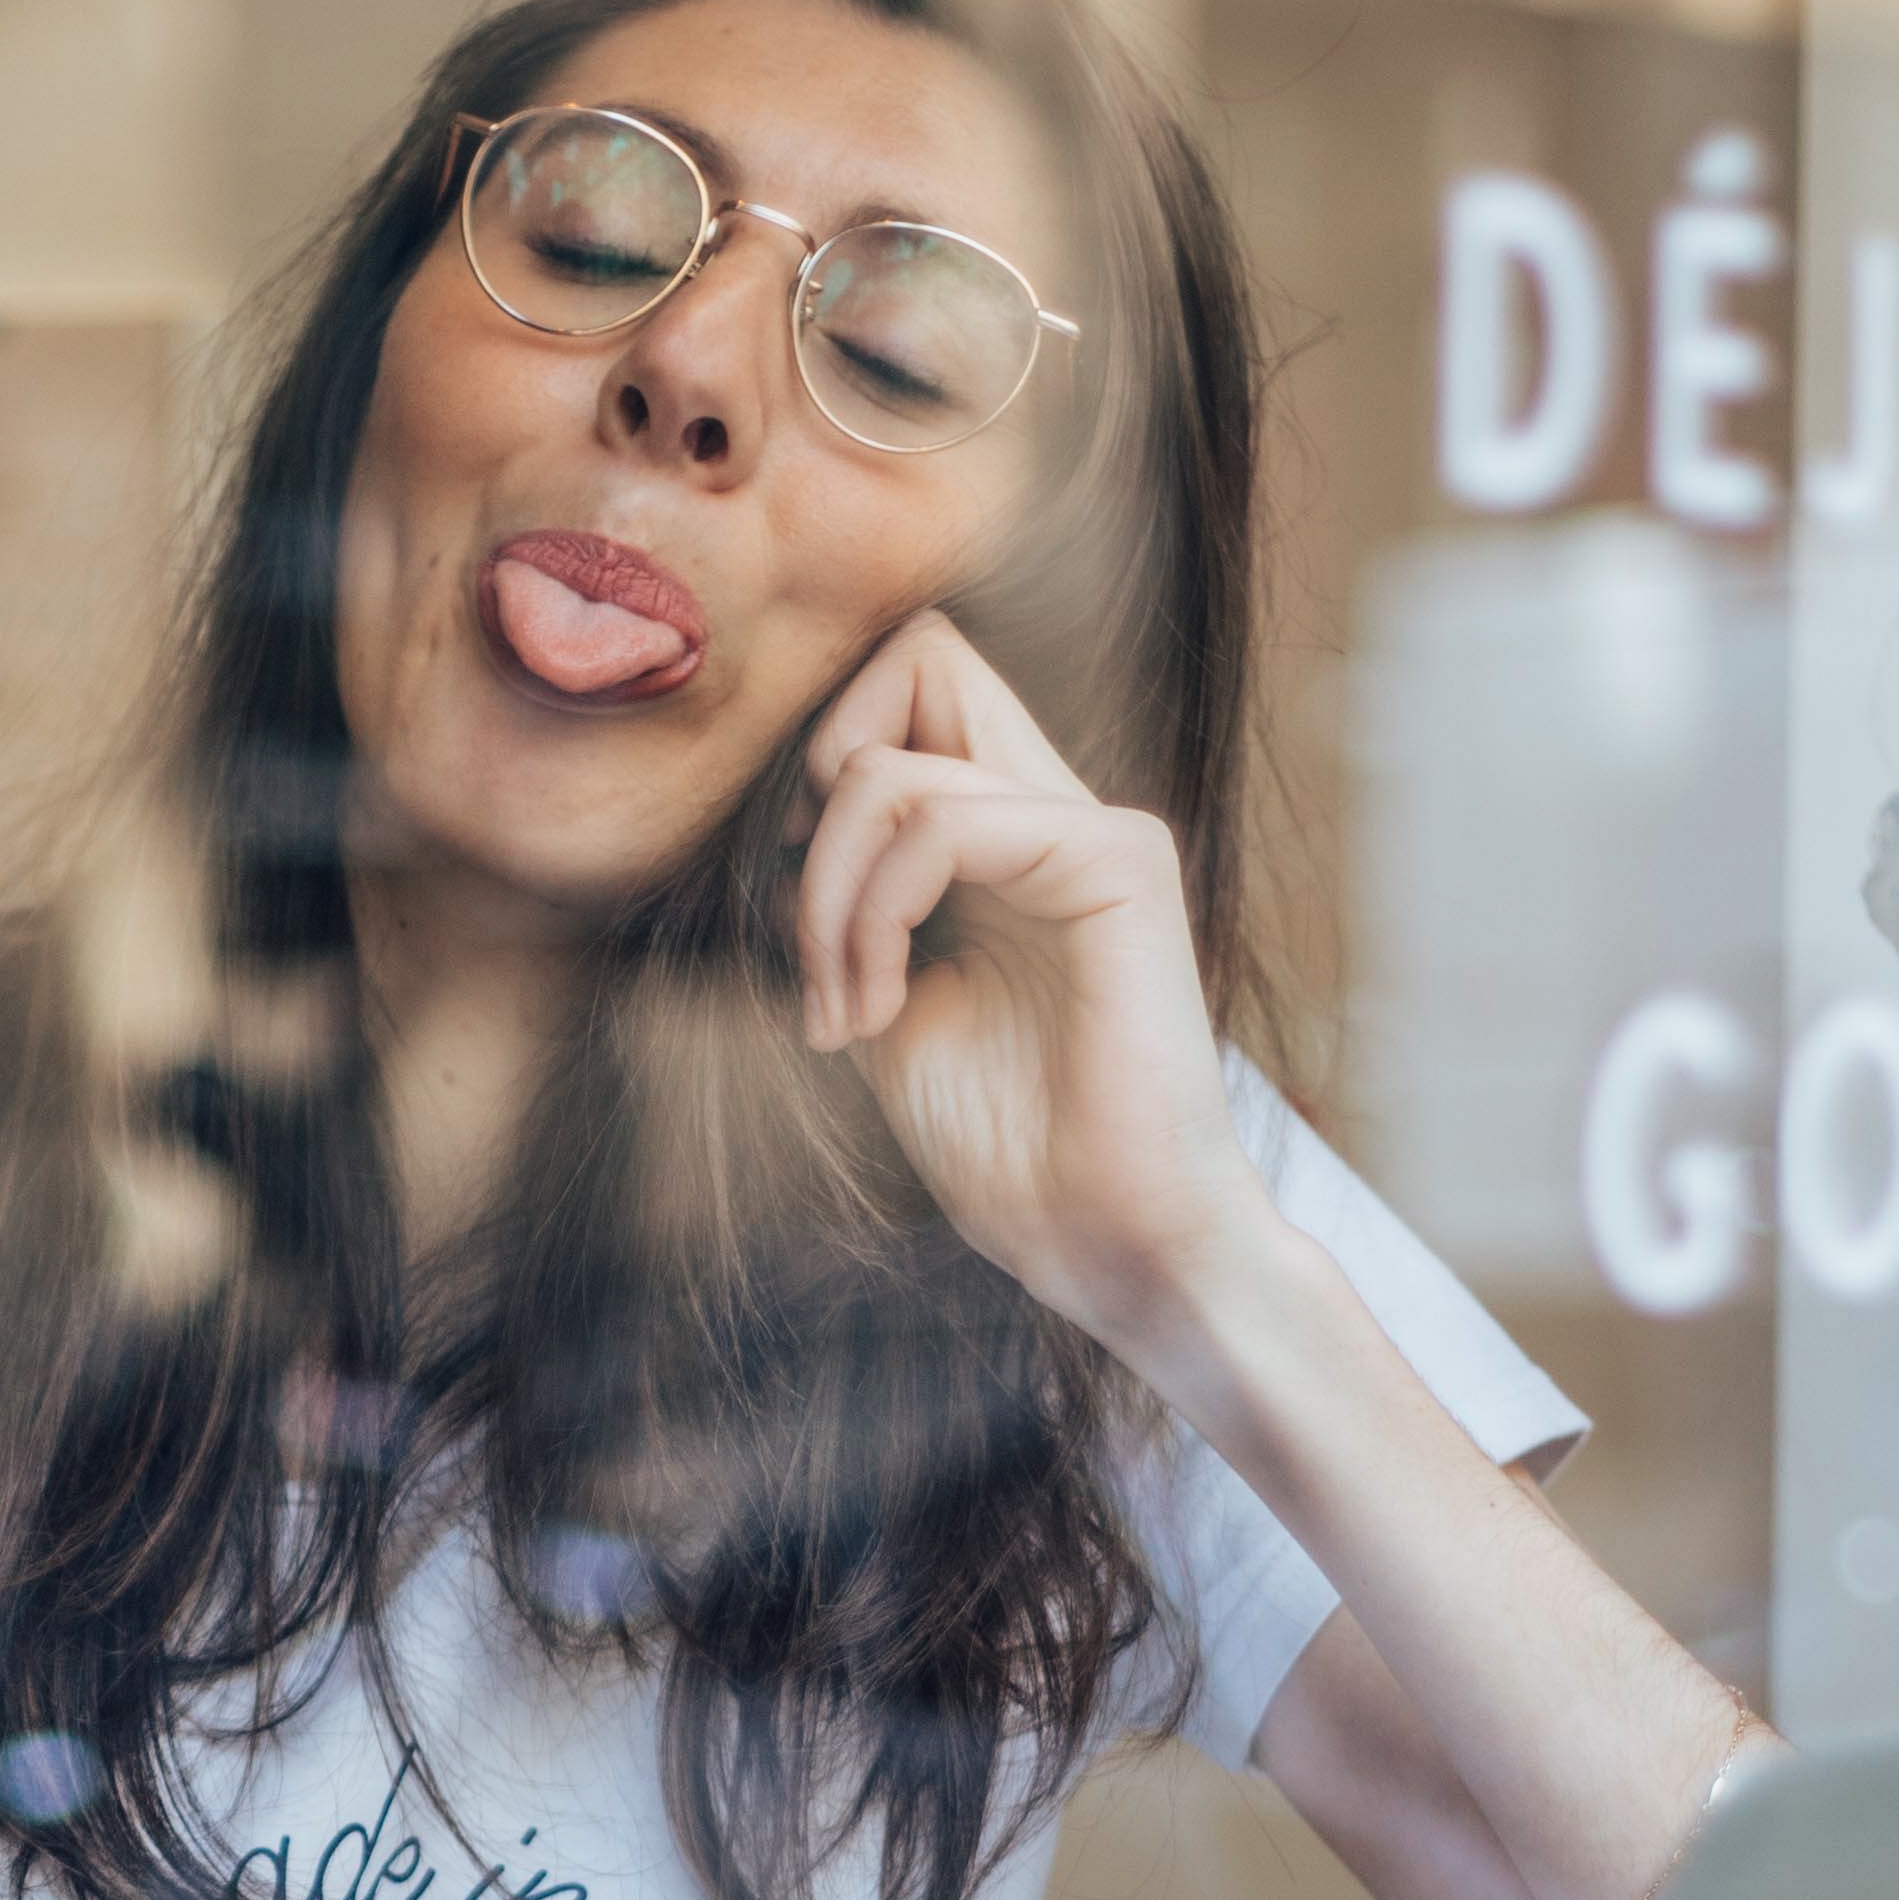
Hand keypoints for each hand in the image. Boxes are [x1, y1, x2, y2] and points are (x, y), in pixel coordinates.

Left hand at [795, 613, 1266, 1359]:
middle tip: (814, 925)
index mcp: (1009, 844)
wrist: (1113, 1246)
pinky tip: (880, 1011)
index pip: (907, 695)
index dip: (819, 775)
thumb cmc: (1017, 1158)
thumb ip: (850, 921)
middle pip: (920, 652)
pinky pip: (944, 818)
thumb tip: (782, 852)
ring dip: (826, 896)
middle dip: (818, 773)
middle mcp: (1055, 813)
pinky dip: (872, 913)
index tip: (805, 930)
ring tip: (843, 1010)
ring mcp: (1091, 829)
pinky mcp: (1116, 861)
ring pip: (894, 756)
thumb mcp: (891, 1017)